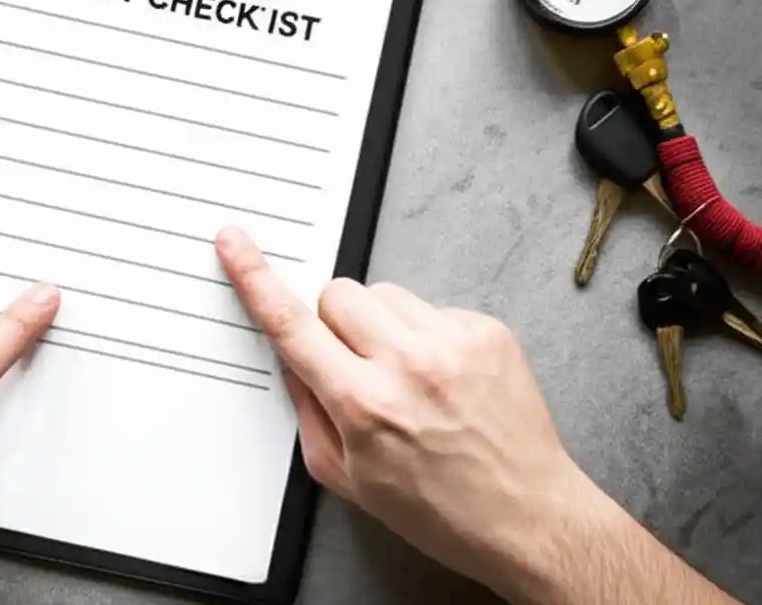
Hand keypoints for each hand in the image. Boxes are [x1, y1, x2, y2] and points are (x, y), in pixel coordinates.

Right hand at [215, 228, 587, 598]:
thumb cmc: (439, 509)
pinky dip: (426, 335)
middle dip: (333, 322)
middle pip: (336, 294)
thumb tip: (291, 358)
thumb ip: (307, 410)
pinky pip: (431, 307)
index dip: (255, 280)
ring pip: (384, 293)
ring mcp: (453, 343)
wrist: (526, 517)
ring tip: (406, 376)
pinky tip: (442, 378)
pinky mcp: (488, 332)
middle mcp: (408, 365)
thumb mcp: (345, 476)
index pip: (293, 326)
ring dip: (381, 325)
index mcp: (363, 404)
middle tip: (353, 364)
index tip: (235, 244)